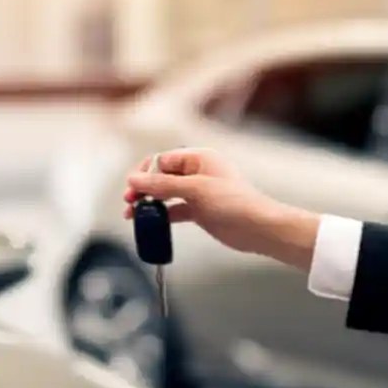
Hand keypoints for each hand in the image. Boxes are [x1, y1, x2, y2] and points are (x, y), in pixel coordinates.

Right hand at [122, 148, 320, 269]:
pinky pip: (174, 209)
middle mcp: (197, 172)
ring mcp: (198, 192)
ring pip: (165, 194)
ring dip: (149, 203)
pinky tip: (150, 223)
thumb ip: (162, 185)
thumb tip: (134, 180)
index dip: (145, 173)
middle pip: (161, 176)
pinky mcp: (199, 210)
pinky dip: (161, 215)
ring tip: (132, 214)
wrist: (258, 228)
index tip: (132, 188)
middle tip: (129, 202)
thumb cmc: (235, 203)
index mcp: (199, 158)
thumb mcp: (195, 190)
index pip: (163, 160)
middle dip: (143, 188)